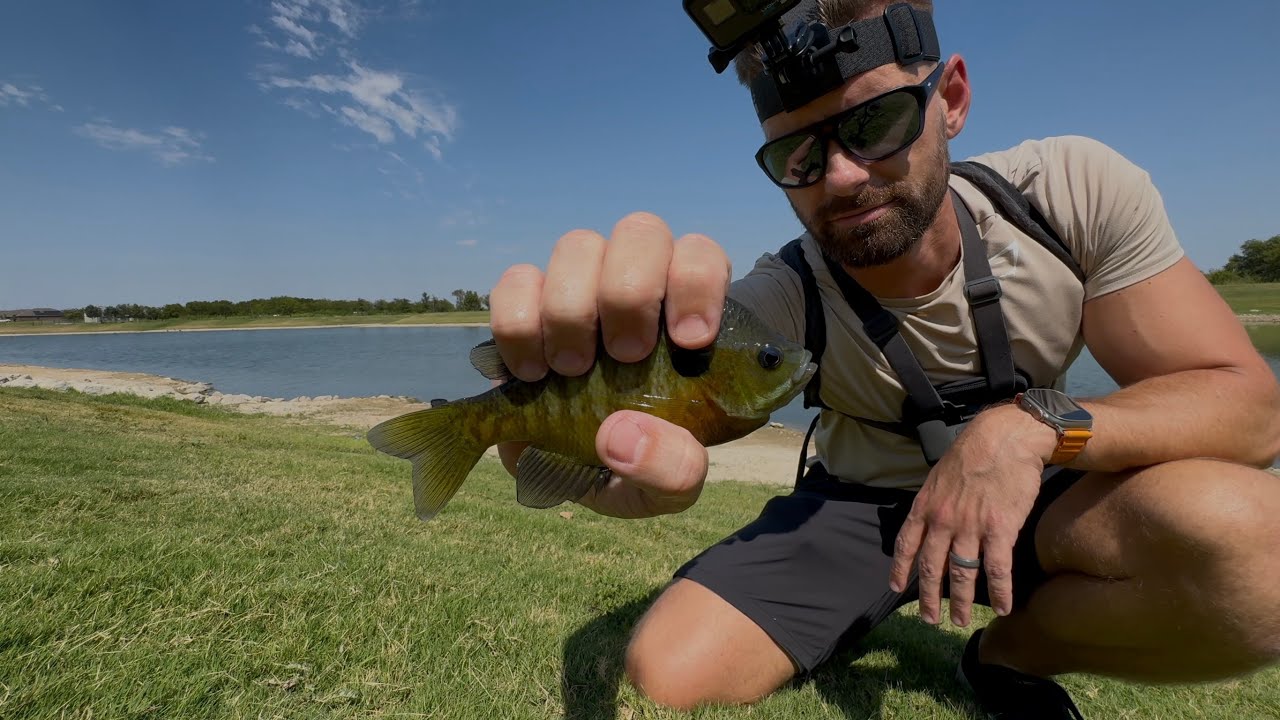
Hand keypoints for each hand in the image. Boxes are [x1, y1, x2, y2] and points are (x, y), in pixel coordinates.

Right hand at [488, 212, 731, 516]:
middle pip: (639, 232)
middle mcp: (640, 282)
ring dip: (570, 309)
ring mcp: (581, 286)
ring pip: (576, 246)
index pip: (703, 256)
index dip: (696, 283)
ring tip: (571, 372)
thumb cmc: (650, 459)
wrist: (592, 469)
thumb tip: (619, 436)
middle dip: (628, 293)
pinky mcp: (527, 305)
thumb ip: (673, 467)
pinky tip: (531, 373)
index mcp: (691, 313)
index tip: (690, 341)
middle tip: (625, 357)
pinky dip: (518, 325)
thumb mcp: (675, 483)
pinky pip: (515, 281)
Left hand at [888, 405, 1057, 624]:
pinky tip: (1002, 607)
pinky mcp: (1000, 530)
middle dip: (929, 597)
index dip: (900, 569)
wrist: (1004, 438)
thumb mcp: (939, 475)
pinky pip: (997, 569)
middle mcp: (943, 520)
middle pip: (931, 567)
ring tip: (960, 621)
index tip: (897, 587)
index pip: (906, 544)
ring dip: (960, 601)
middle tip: (930, 618)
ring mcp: (970, 527)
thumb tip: (932, 520)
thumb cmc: (973, 452)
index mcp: (925, 506)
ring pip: (962, 574)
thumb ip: (934, 501)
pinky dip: (999, 592)